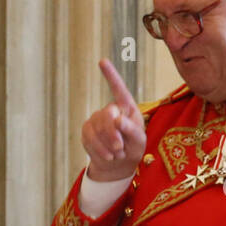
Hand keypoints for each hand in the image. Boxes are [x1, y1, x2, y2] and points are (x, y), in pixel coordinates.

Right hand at [81, 59, 145, 181]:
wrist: (117, 164)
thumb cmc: (133, 148)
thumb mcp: (139, 141)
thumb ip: (131, 129)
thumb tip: (117, 120)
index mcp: (126, 107)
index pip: (118, 89)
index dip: (110, 75)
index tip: (102, 61)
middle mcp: (110, 110)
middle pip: (106, 115)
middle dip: (112, 133)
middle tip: (120, 148)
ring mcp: (96, 119)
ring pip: (96, 128)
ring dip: (106, 144)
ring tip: (117, 154)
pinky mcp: (87, 130)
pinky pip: (88, 137)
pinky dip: (98, 149)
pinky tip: (107, 156)